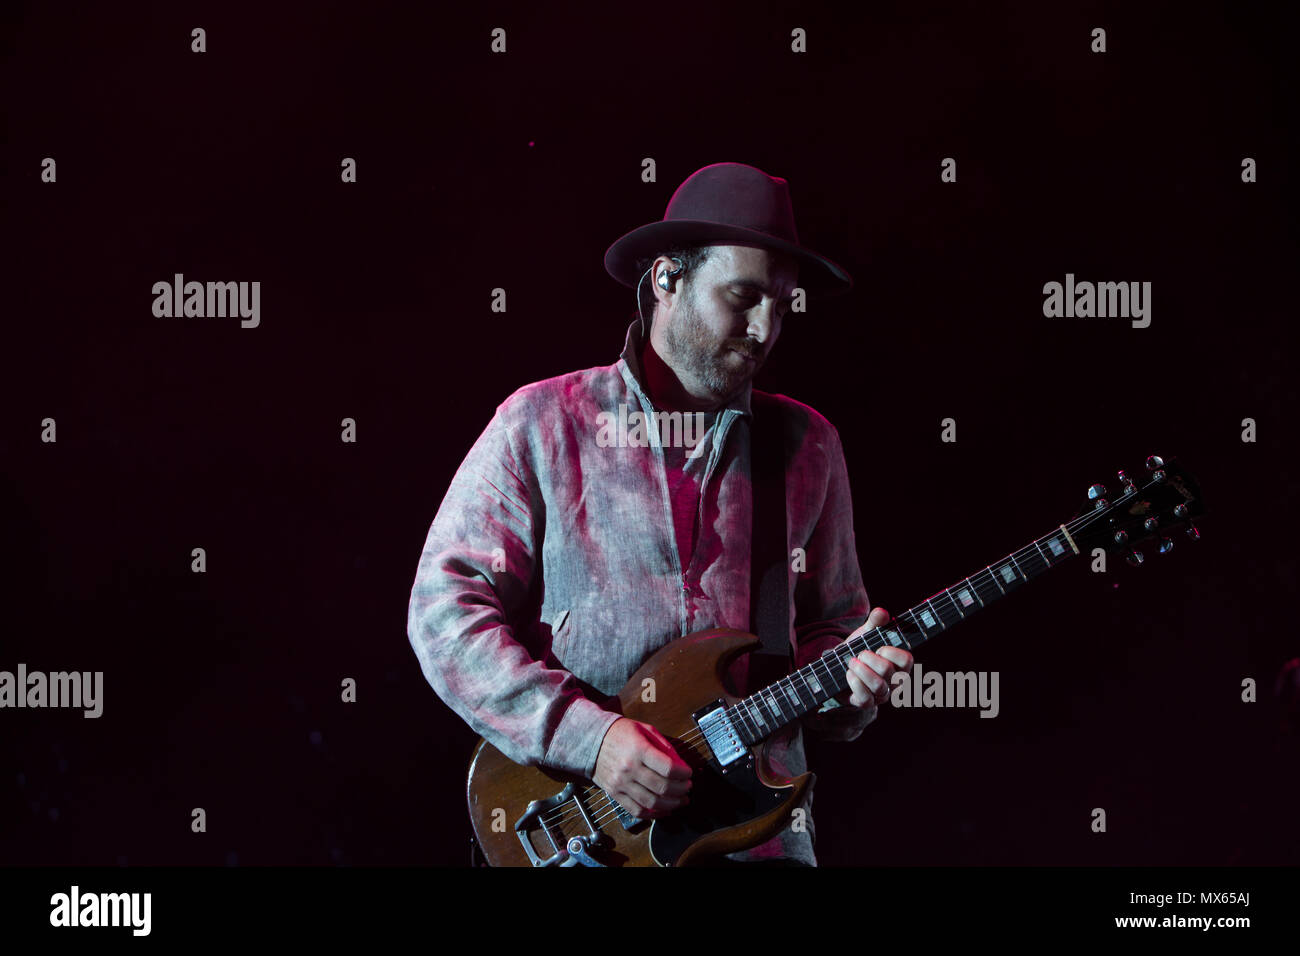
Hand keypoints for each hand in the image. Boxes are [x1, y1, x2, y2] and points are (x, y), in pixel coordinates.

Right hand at [593, 717, 691, 818]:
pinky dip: (653, 814)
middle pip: (662, 787)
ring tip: (680, 801)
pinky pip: (637, 810)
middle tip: (687, 788)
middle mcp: (629, 768)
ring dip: (671, 804)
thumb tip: (681, 765)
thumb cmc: (620, 733)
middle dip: (681, 790)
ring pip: (651, 802)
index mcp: (638, 750)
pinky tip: (664, 810)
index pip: (668, 768)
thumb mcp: (645, 729)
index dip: (684, 774)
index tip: (688, 773)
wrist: (591, 740)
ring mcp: (621, 783)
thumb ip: (664, 746)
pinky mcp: (615, 794)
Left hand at [841, 607, 912, 725]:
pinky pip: (865, 698)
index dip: (890, 651)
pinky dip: (855, 683)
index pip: (907, 660)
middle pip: (888, 671)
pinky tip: (849, 674)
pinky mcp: (867, 703)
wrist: (839, 666)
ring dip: (861, 670)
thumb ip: (874, 623)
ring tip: (852, 662)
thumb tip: (881, 612)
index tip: (878, 647)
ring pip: (878, 686)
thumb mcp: (866, 634)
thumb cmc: (859, 650)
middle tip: (860, 654)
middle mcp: (895, 682)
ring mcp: (882, 695)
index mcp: (900, 664)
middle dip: (869, 658)